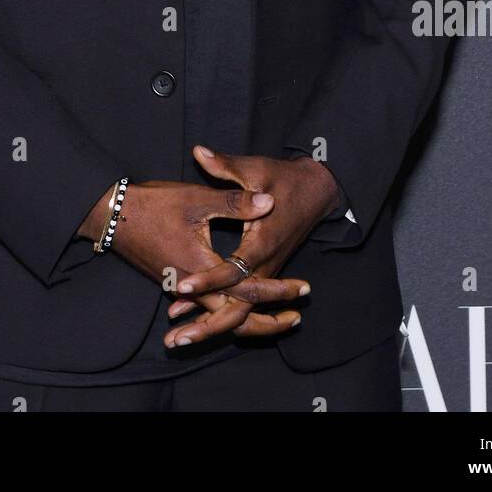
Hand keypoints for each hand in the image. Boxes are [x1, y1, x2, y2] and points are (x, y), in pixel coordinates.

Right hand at [77, 175, 310, 344]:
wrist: (111, 215)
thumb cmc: (153, 204)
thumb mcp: (196, 198)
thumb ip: (234, 202)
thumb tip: (268, 202)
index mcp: (203, 266)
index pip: (247, 288)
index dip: (277, 290)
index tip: (302, 289)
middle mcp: (192, 285)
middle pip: (235, 318)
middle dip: (267, 321)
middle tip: (294, 318)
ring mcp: (180, 286)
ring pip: (219, 316)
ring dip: (246, 318)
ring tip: (273, 318)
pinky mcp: (173, 281)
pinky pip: (203, 308)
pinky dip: (223, 313)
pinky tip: (231, 310)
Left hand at [160, 146, 340, 348]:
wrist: (317, 190)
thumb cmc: (285, 178)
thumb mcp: (255, 168)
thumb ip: (225, 166)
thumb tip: (199, 152)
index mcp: (263, 241)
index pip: (232, 270)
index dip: (206, 280)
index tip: (180, 287)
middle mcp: (266, 264)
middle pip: (237, 307)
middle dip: (206, 325)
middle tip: (174, 339)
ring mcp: (267, 271)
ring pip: (240, 311)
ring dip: (209, 325)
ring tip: (175, 338)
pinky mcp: (263, 272)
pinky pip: (241, 302)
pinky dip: (218, 312)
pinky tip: (188, 316)